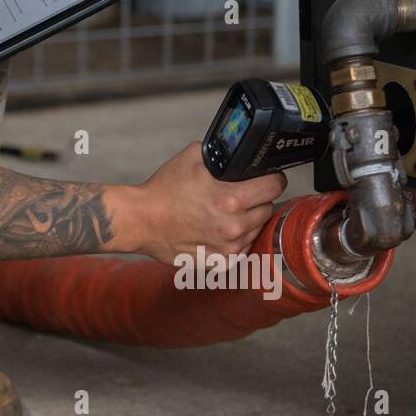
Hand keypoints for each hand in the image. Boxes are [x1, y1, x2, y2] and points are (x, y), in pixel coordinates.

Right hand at [108, 142, 286, 263]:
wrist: (140, 220)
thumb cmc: (162, 191)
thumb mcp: (191, 158)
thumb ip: (221, 154)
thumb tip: (239, 153)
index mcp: (231, 199)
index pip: (275, 186)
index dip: (271, 178)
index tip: (265, 179)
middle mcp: (234, 226)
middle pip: (267, 208)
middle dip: (256, 200)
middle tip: (236, 196)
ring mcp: (229, 247)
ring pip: (256, 229)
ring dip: (246, 221)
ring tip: (222, 213)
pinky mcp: (221, 262)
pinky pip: (242, 248)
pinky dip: (234, 239)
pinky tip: (217, 230)